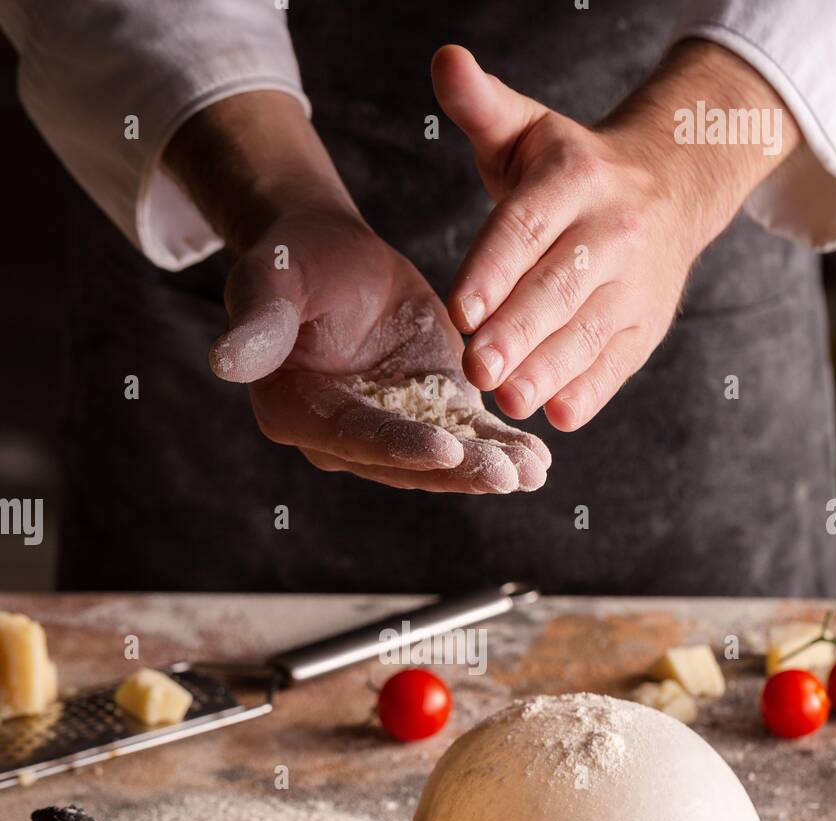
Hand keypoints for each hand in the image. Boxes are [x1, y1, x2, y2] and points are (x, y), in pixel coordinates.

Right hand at [211, 211, 549, 493]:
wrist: (334, 259)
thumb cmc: (295, 260)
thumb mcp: (273, 279)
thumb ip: (260, 321)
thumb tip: (225, 360)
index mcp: (298, 411)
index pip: (355, 435)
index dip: (399, 446)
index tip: (445, 448)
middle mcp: (343, 437)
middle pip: (406, 461)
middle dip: (458, 470)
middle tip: (506, 475)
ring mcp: (391, 431)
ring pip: (443, 456)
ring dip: (486, 467)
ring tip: (531, 472)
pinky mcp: (430, 413)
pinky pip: (467, 436)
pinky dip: (501, 448)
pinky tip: (538, 460)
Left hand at [432, 43, 798, 431]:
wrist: (670, 187)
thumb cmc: (568, 170)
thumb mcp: (526, 129)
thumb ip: (481, 105)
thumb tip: (445, 61)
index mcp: (574, 178)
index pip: (526, 227)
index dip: (494, 270)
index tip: (459, 310)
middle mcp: (613, 229)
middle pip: (560, 286)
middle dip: (518, 331)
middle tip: (478, 367)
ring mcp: (636, 282)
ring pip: (590, 330)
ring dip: (550, 369)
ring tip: (511, 400)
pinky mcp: (647, 325)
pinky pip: (618, 363)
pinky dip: (590, 391)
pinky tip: (558, 414)